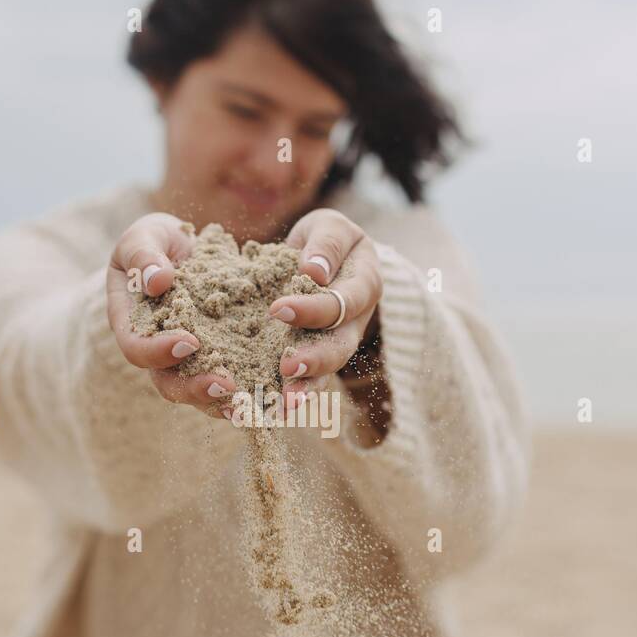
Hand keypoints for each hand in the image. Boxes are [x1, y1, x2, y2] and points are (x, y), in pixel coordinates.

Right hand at [105, 213, 239, 416]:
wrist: (188, 251)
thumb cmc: (158, 243)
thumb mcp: (144, 237)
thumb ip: (143, 254)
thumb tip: (157, 280)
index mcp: (134, 326)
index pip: (138, 348)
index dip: (160, 351)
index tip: (189, 341)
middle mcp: (160, 354)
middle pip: (169, 383)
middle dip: (196, 387)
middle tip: (225, 385)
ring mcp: (190, 362)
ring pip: (201, 393)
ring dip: (225, 402)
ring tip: (249, 406)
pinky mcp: (221, 360)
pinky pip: (233, 383)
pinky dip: (250, 392)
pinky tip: (273, 398)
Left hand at [268, 208, 383, 409]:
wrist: (323, 261)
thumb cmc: (325, 241)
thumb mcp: (330, 227)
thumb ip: (326, 244)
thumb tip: (314, 271)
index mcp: (364, 285)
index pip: (344, 301)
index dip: (315, 308)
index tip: (278, 308)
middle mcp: (354, 322)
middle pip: (341, 345)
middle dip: (315, 358)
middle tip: (287, 366)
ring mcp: (337, 344)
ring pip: (327, 371)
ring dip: (306, 387)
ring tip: (285, 403)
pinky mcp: (315, 358)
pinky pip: (307, 381)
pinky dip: (291, 395)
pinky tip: (272, 409)